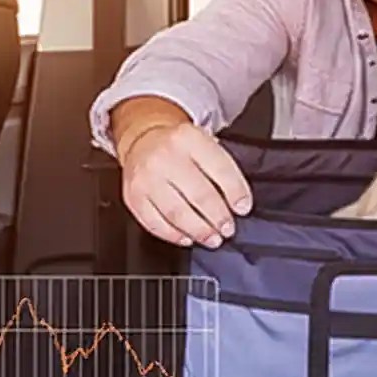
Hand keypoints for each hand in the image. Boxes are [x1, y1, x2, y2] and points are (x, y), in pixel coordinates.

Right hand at [119, 122, 251, 248]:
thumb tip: (238, 204)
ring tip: (212, 238)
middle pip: (199, 194)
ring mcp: (146, 178)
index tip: (243, 208)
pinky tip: (187, 238)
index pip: (219, 168)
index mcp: (189, 138)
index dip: (235, 192)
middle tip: (228, 229)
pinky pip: (154, 223)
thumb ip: (221, 170)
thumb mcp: (204, 145)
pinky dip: (174, 235)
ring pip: (177, 212)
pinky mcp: (133, 197)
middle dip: (218, 217)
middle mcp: (165, 156)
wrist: (144, 140)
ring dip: (199, 230)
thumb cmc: (180, 148)